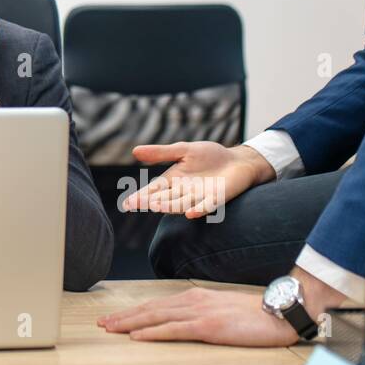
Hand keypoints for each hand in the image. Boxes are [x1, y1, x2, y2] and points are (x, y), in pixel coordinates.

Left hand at [98, 286, 299, 345]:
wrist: (281, 309)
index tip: (115, 317)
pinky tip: (137, 336)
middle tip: (103, 323)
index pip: (157, 305)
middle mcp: (192, 300)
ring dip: (130, 323)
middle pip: (150, 309)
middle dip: (124, 316)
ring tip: (111, 328)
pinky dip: (152, 332)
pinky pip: (174, 330)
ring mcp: (199, 312)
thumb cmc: (255, 313)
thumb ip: (201, 312)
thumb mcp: (221, 309)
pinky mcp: (208, 326)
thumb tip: (182, 321)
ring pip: (156, 317)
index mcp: (194, 296)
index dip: (134, 311)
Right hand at [120, 141, 274, 217]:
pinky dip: (198, 210)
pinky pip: (206, 206)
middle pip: (164, 198)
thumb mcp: (183, 150)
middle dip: (150, 201)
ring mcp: (199, 197)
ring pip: (181, 204)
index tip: (127, 203)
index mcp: (173, 180)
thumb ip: (161, 153)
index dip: (141, 196)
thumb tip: (134, 151)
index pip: (153, 190)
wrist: (237, 161)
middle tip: (137, 204)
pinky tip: (190, 213)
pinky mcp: (217, 198)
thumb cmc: (210, 156)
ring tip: (155, 206)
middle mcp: (183, 192)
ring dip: (169, 206)